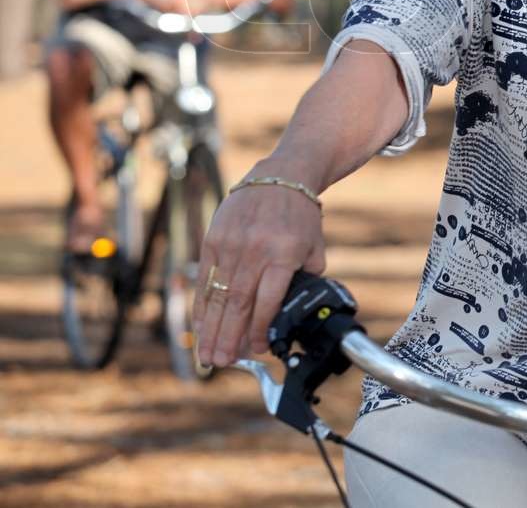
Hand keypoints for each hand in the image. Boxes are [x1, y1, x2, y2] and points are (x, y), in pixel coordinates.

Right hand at [193, 163, 325, 367]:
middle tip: (222, 362)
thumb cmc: (300, 216)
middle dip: (229, 337)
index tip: (257, 350)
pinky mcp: (214, 239)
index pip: (268, 299)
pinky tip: (200, 326)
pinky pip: (205, 279)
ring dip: (211, 328)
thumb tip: (290, 315)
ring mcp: (230, 245)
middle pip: (238, 302)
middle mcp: (254, 251)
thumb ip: (303, 279)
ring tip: (207, 355)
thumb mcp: (313, 247)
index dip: (260, 328)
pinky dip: (202, 306)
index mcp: (283, 255)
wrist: (282, 176)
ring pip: (218, 294)